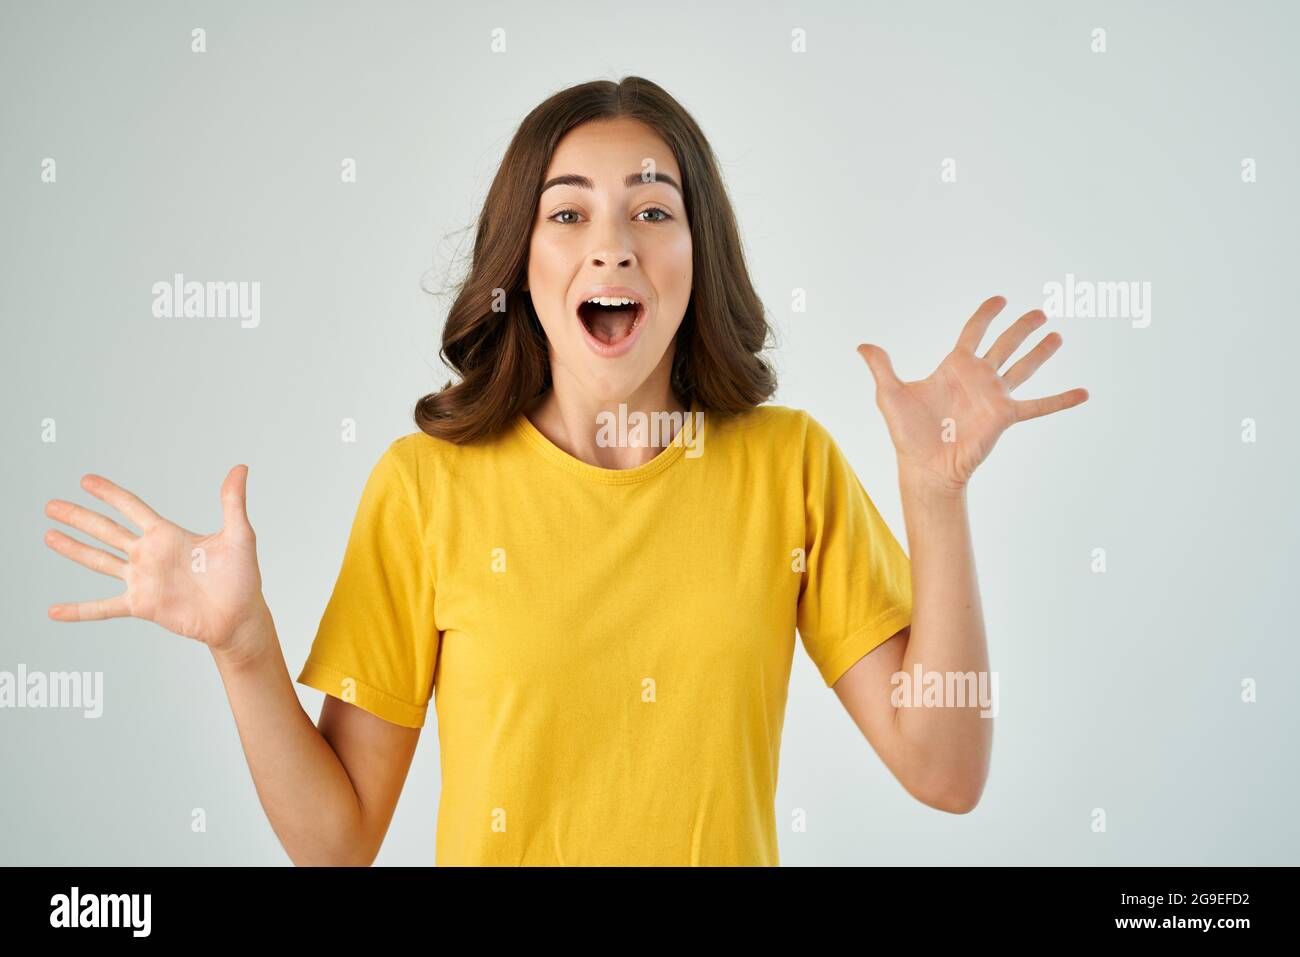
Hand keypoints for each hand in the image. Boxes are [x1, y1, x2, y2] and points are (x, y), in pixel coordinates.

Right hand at [43, 466, 269, 655]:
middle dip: (79, 517)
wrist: (240, 617)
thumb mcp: (238, 535)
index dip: (110, 493)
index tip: (86, 480)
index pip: (132, 508)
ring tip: (48, 535)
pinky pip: (103, 608)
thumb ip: (232, 502)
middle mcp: (150, 555)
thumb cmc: (242, 578)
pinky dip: (79, 610)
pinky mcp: (142, 606)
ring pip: (99, 561)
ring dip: (73, 549)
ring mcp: (143, 580)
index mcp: (168, 535)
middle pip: (106, 530)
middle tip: (50, 505)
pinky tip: (54, 611)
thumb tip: (240, 468)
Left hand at [857, 295, 1087, 492]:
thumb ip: (881, 366)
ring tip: (1057, 334)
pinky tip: (1084, 393)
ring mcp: (994, 396)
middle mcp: (978, 378)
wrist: (924, 464)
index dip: (985, 315)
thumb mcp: (891, 394)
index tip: (1000, 299)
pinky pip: (1038, 405)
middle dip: (1021, 328)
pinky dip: (1061, 400)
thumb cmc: (907, 433)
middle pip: (1004, 344)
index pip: (973, 333)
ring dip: (1041, 352)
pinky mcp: (1005, 416)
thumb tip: (862, 345)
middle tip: (1040, 312)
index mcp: (954, 367)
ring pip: (1023, 366)